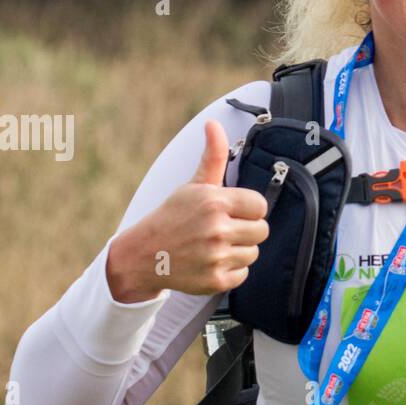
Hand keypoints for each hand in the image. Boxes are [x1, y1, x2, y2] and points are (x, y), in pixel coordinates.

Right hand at [107, 121, 269, 301]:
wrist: (144, 254)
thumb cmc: (173, 216)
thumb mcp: (193, 186)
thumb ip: (212, 157)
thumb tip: (213, 124)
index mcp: (214, 202)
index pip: (260, 205)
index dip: (248, 208)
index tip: (233, 211)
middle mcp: (217, 229)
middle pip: (262, 231)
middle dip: (246, 229)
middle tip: (224, 229)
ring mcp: (216, 257)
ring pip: (253, 253)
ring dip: (239, 250)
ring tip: (215, 245)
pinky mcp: (215, 280)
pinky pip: (243, 274)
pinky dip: (230, 271)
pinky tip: (211, 262)